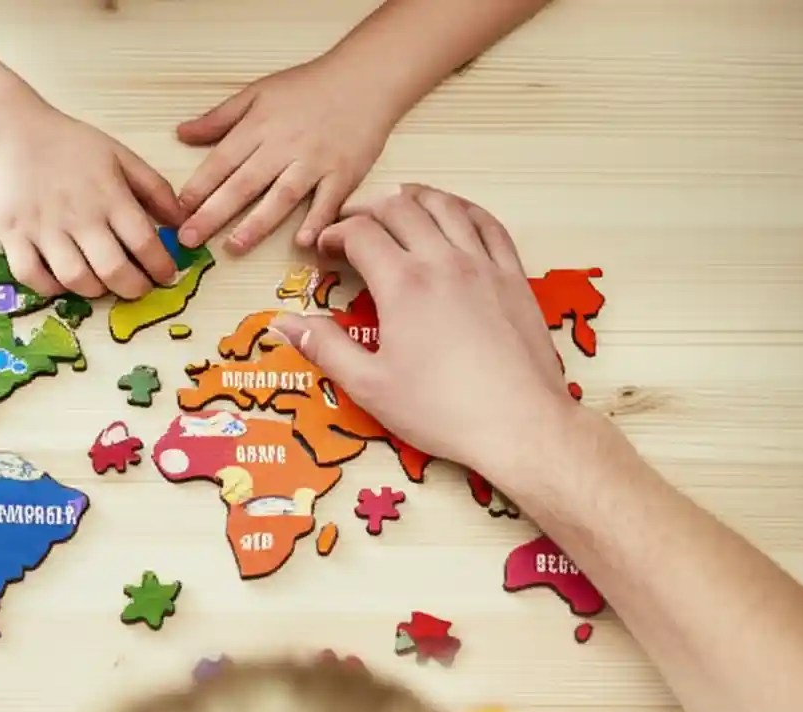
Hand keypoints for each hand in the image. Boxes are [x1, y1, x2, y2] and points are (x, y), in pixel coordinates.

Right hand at [0, 104, 183, 298]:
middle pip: (113, 271)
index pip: (145, 244)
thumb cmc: (69, 144)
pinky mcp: (12, 236)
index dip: (161, 267)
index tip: (166, 275)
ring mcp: (43, 228)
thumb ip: (155, 188)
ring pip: (75, 279)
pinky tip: (63, 281)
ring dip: (95, 290)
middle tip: (138, 287)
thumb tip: (183, 221)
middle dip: (134, 288)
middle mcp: (79, 216)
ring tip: (103, 284)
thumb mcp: (120, 155)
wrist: (10, 131)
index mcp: (109, 196)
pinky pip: (32, 277)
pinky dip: (50, 288)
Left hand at [174, 55, 395, 254]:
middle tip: (190, 239)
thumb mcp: (257, 92)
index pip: (222, 160)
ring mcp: (315, 161)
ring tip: (234, 247)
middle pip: (244, 183)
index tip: (178, 210)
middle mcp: (284, 145)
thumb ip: (219, 118)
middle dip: (214, 212)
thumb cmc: (308, 86)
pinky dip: (317, 221)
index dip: (199, 186)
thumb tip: (181, 134)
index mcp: (259, 125)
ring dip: (257, 224)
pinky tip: (303, 243)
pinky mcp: (344, 173)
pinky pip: (329, 201)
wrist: (364, 78)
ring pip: (282, 196)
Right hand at [271, 185, 578, 475]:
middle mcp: (443, 262)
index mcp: (403, 284)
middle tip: (351, 225)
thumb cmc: (442, 410)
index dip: (335, 234)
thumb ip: (324, 347)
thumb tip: (283, 324)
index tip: (323, 249)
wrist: (519, 424)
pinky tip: (454, 213)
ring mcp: (483, 265)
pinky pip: (489, 225)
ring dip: (415, 198)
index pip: (360, 234)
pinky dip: (465, 209)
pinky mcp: (513, 277)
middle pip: (400, 209)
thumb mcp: (370, 386)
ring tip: (396, 202)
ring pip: (446, 207)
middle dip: (368, 209)